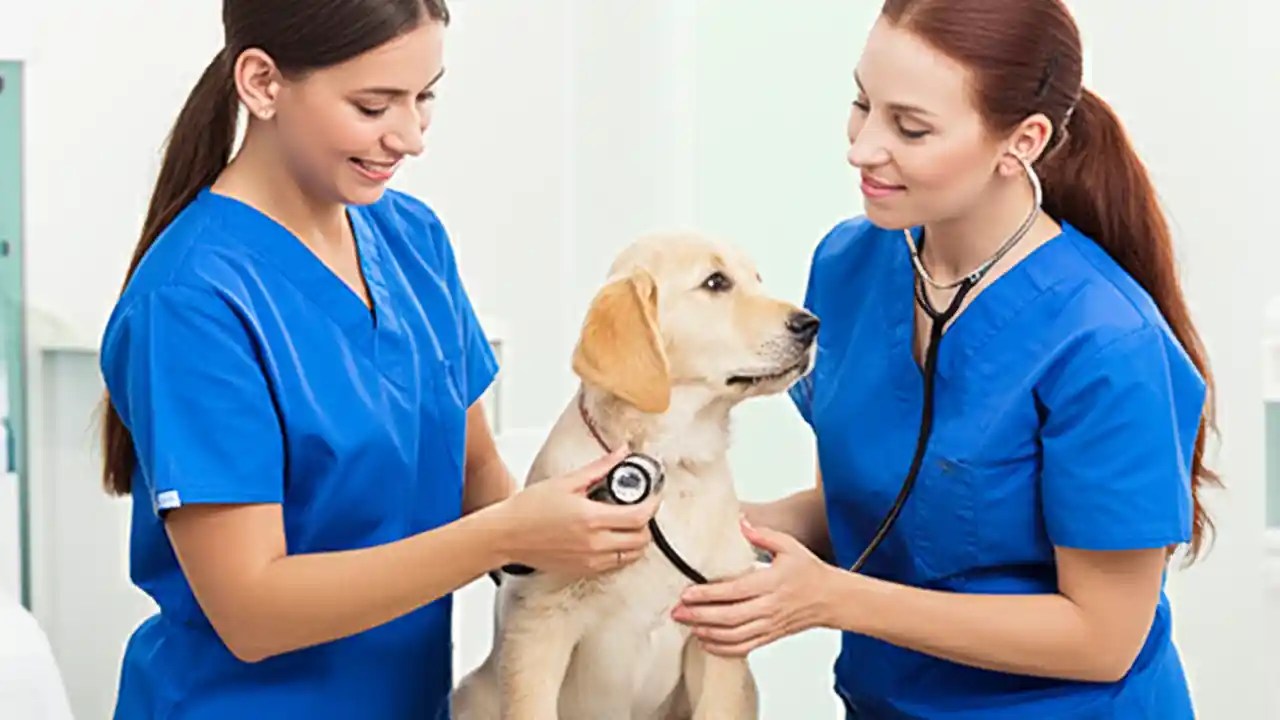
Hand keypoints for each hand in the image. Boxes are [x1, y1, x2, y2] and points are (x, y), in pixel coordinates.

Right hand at [491, 447, 658, 577]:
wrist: (506, 535)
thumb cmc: (529, 509)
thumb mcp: (566, 482)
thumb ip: (599, 468)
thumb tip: (620, 453)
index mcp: (591, 519)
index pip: (639, 517)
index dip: (653, 504)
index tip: (654, 495)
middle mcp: (594, 544)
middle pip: (641, 539)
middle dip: (647, 522)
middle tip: (640, 507)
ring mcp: (589, 561)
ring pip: (631, 556)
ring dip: (636, 539)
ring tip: (627, 523)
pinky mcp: (582, 570)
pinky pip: (614, 566)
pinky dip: (621, 553)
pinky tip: (611, 538)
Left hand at [670, 516, 833, 656]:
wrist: (833, 598)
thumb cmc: (810, 571)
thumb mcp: (789, 546)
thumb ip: (763, 534)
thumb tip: (741, 522)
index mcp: (772, 583)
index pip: (734, 592)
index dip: (708, 594)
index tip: (687, 593)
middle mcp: (770, 608)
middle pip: (729, 617)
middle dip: (699, 616)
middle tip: (677, 611)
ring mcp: (770, 625)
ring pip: (734, 636)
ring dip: (707, 633)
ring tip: (687, 625)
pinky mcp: (771, 636)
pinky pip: (744, 648)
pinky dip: (723, 648)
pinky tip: (706, 642)